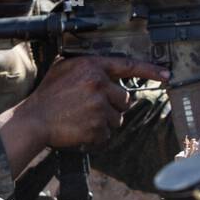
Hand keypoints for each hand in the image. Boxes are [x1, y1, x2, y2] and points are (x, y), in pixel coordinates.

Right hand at [0, 55, 169, 173]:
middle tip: (92, 108)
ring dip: (104, 121)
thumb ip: (87, 68)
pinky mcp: (98, 125)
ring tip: (82, 118)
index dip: (150, 70)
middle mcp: (98, 84)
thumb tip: (107, 72)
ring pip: (118, 118)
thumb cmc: (47, 96)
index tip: (166, 74)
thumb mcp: (64, 70)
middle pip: (124, 98)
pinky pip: (107, 133)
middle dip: (113, 106)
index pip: (128, 65)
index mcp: (91, 67)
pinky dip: (96, 134)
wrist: (33, 121)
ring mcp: (99, 106)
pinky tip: (80, 129)